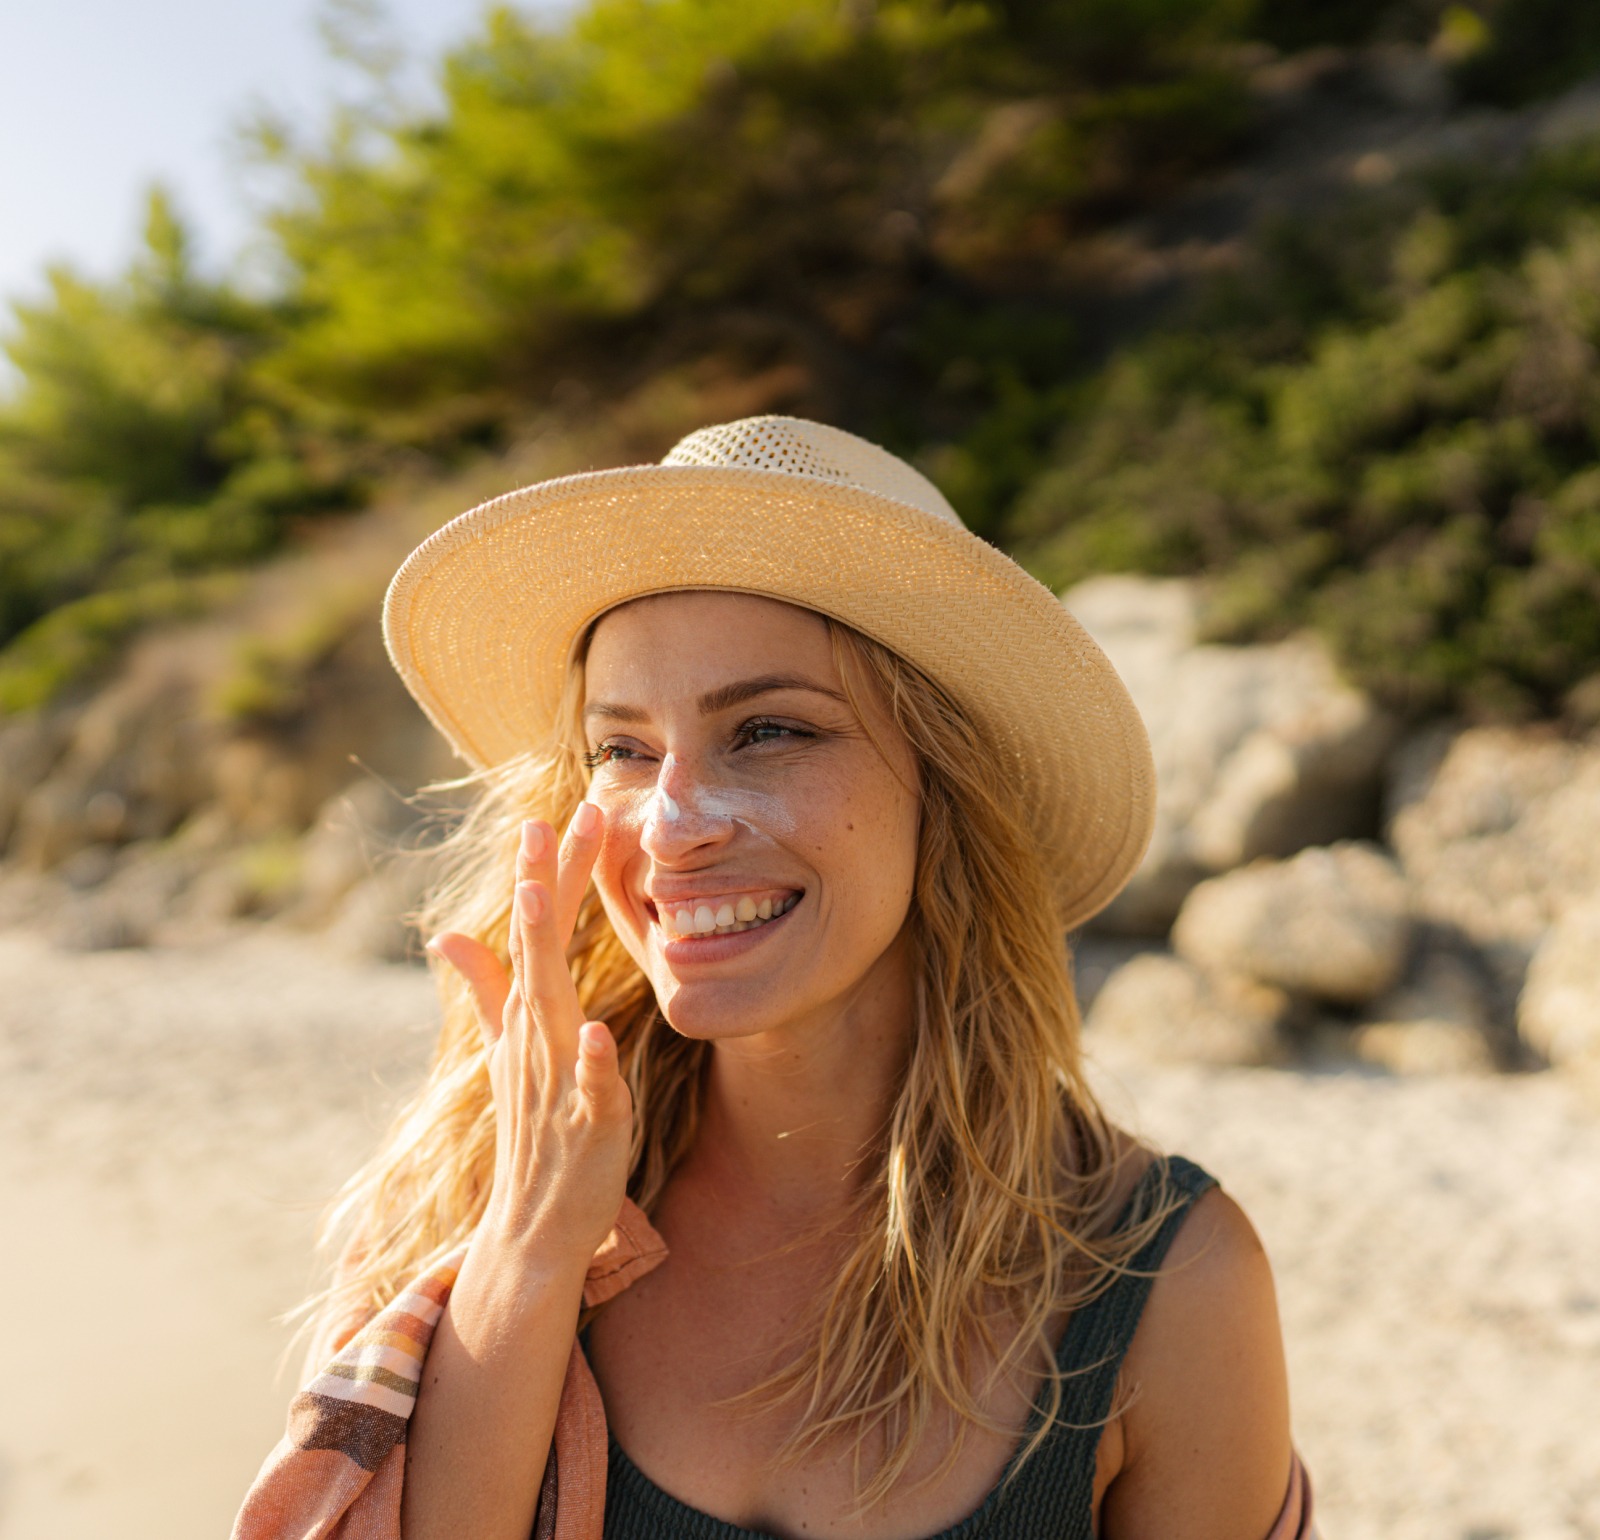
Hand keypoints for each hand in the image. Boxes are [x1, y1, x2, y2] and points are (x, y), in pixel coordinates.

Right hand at [425, 802, 632, 1268]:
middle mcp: (536, 1036)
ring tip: (543, 901)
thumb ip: (485, 989)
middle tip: (547, 821)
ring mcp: (557, 1077)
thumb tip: (449, 934)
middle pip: (537, 950)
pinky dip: (591, 1063)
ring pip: (549, 1007)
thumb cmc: (532, 1130)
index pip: (534, 933)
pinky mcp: (586, 1122)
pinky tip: (598, 1034)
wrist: (532, 1227)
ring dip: (542, 955)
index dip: (544, 875)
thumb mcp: (507, 1051)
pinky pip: (588, 1088)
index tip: (550, 813)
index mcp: (527, 1016)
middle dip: (542, 886)